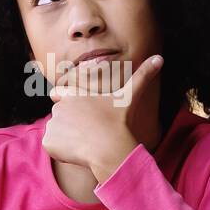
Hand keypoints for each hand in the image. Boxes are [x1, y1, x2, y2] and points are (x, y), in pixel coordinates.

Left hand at [43, 54, 163, 182]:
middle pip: (60, 116)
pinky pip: (51, 146)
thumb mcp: (130, 96)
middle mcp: (59, 106)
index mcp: (73, 94)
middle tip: (90, 131)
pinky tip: (77, 151)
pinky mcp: (48, 142)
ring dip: (67, 138)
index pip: (58, 94)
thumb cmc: (120, 121)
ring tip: (86, 141)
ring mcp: (52, 124)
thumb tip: (160, 58)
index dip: (66, 102)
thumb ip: (142, 76)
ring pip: (56, 132)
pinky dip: (61, 151)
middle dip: (71, 124)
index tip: (80, 112)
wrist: (110, 149)